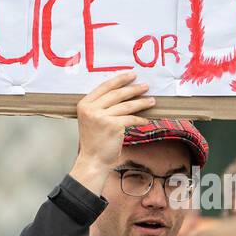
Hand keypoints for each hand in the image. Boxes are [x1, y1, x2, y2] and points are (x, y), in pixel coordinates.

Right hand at [69, 73, 154, 193]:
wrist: (93, 160)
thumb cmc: (94, 141)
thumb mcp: (91, 119)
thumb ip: (100, 106)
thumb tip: (122, 93)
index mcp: (84, 104)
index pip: (104, 87)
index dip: (119, 80)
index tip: (131, 75)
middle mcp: (91, 109)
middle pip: (117, 94)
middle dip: (133, 89)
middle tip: (145, 86)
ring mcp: (102, 117)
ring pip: (126, 106)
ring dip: (141, 102)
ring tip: (152, 100)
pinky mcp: (113, 126)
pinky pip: (131, 119)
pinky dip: (140, 119)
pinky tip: (146, 120)